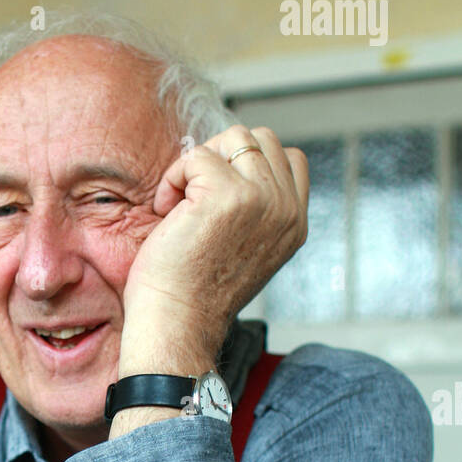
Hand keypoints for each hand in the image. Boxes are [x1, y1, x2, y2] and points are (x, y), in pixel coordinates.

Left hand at [119, 124, 308, 378]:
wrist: (177, 324)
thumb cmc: (196, 292)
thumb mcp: (247, 248)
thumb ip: (259, 209)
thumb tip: (235, 165)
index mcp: (295, 224)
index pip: (289, 157)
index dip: (246, 165)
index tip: (216, 196)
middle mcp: (286, 210)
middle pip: (260, 140)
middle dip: (221, 157)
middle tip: (193, 197)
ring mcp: (261, 199)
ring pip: (234, 138)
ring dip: (199, 164)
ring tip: (181, 202)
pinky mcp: (227, 195)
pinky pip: (197, 156)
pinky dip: (174, 178)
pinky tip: (167, 211)